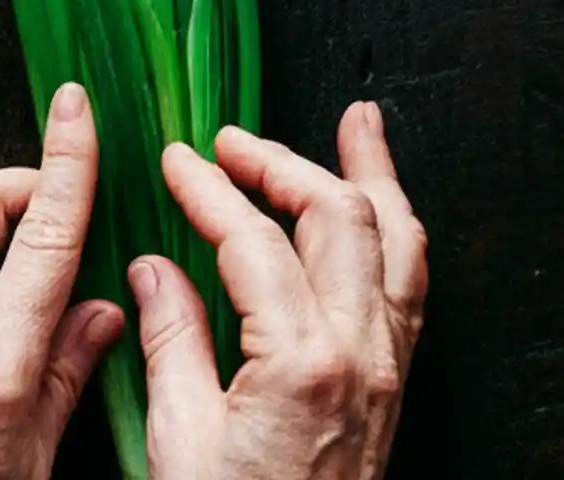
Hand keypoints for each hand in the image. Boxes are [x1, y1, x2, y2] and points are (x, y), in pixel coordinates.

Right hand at [133, 102, 427, 479]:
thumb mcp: (181, 439)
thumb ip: (172, 339)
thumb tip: (153, 268)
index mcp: (302, 362)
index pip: (254, 241)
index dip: (210, 191)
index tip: (177, 164)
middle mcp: (361, 352)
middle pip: (338, 217)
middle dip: (281, 164)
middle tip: (230, 143)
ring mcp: (387, 363)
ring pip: (398, 239)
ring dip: (371, 175)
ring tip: (359, 124)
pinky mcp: (392, 378)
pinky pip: (410, 281)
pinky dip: (395, 228)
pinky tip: (378, 205)